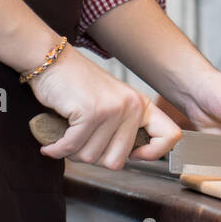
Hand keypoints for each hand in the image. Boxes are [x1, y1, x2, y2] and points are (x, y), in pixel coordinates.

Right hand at [29, 44, 180, 167]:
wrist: (50, 60)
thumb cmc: (77, 86)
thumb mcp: (112, 104)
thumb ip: (124, 128)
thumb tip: (128, 159)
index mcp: (142, 105)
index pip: (170, 136)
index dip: (153, 154)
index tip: (133, 155)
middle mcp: (132, 106)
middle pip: (117, 161)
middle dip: (93, 157)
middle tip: (80, 142)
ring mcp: (112, 108)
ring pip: (92, 157)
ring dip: (72, 152)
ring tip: (67, 134)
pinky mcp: (90, 112)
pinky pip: (72, 148)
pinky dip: (56, 149)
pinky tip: (51, 144)